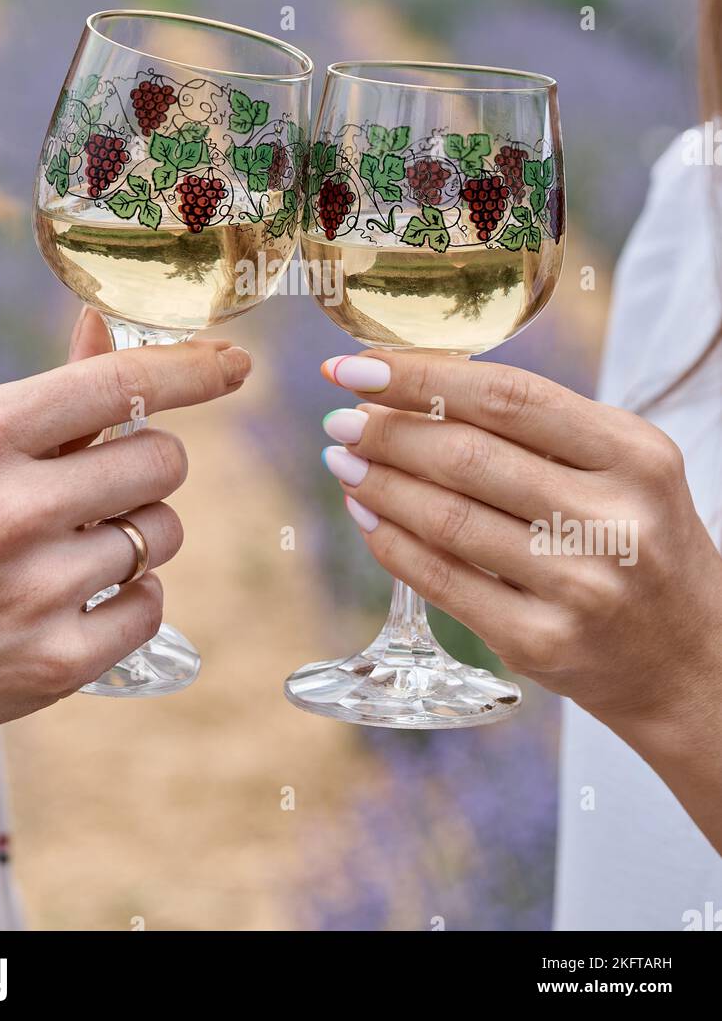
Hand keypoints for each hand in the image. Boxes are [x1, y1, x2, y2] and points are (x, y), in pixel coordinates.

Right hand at [0, 315, 250, 750]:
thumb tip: (106, 327)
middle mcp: (12, 509)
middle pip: (163, 460)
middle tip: (106, 484)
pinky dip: (132, 597)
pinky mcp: (55, 661)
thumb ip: (45, 392)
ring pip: (162, 531)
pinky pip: (152, 605)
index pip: (120, 383)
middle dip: (149, 465)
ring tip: (76, 545)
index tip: (233, 366)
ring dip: (138, 532)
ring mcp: (35, 590)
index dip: (192, 371)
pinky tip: (82, 596)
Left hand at [319, 351, 721, 742]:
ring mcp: (578, 587)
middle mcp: (613, 519)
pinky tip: (366, 514)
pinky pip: (442, 582)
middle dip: (386, 432)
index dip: (419, 376)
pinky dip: (390, 542)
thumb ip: (541, 428)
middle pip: (467, 457)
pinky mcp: (543, 644)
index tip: (358, 366)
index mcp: (635, 455)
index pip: (507, 398)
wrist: (689, 663)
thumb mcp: (624, 469)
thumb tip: (416, 389)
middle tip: (342, 420)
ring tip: (344, 460)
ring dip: (378, 483)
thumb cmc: (641, 543)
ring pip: (446, 518)